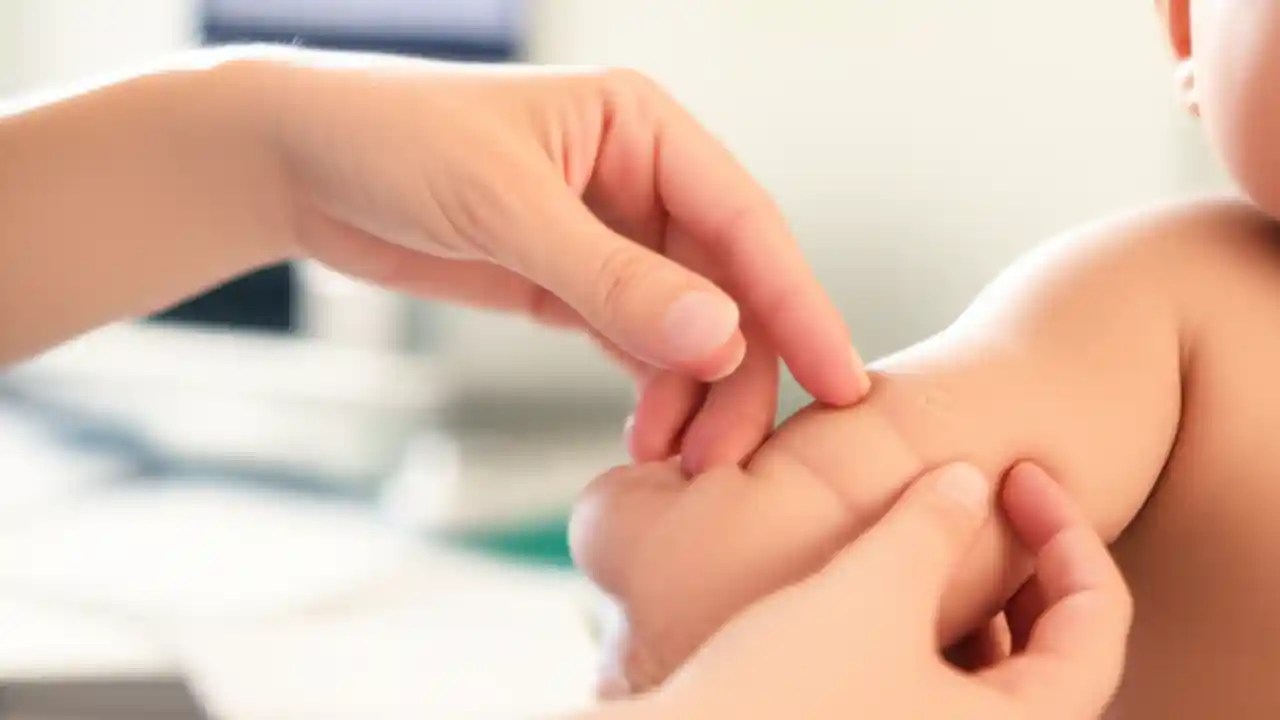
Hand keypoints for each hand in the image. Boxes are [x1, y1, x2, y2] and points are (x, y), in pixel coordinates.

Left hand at [236, 49, 867, 466]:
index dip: (798, 304)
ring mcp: (610, 236)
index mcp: (645, 128)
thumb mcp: (505, 205)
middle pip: (727, 286)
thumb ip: (612, 278)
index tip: (838, 381)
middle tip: (725, 457)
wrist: (299, 162)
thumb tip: (718, 337)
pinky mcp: (573, 283)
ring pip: (687, 325)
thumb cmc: (391, 141)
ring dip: (691, 394)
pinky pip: (636, 344)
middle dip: (736, 372)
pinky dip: (651, 391)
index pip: (747, 222)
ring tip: (673, 458)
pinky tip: (649, 434)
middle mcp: (642, 179)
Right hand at [618, 462, 1131, 718]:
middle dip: (1021, 566)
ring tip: (920, 538)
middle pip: (1049, 650)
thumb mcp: (871, 591)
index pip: (1097, 623)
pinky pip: (928, 687)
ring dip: (966, 596)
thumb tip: (967, 482)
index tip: (1018, 475)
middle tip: (982, 500)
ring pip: (983, 671)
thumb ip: (932, 525)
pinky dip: (919, 633)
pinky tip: (871, 592)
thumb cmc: (784, 694)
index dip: (1071, 533)